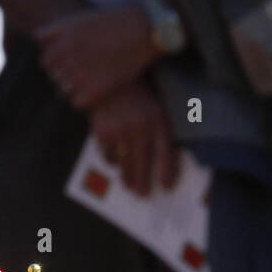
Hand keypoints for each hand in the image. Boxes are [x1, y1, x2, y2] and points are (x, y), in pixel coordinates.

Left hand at [35, 6, 157, 110]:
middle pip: (55, 77)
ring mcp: (79, 76)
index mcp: (62, 41)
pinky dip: (82, 100)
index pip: (46, 62)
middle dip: (65, 76)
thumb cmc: (111, 25)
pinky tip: (95, 92)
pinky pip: (76, 103)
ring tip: (91, 82)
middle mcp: (67, 58)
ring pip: (62, 91)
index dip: (58, 64)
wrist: (141, 32)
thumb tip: (37, 39)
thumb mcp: (78, 20)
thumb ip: (55, 31)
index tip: (72, 63)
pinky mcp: (93, 92)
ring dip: (73, 89)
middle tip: (85, 73)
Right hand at [90, 80, 179, 195]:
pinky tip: (114, 164)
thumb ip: (158, 129)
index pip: (166, 153)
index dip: (167, 172)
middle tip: (142, 194)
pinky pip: (109, 156)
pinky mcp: (104, 133)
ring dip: (127, 177)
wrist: (108, 76)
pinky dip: (111, 162)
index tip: (166, 187)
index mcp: (158, 120)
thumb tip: (161, 159)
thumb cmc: (136, 94)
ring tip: (128, 185)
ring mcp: (121, 131)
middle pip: (144, 164)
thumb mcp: (154, 107)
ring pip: (125, 164)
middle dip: (143, 182)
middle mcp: (141, 127)